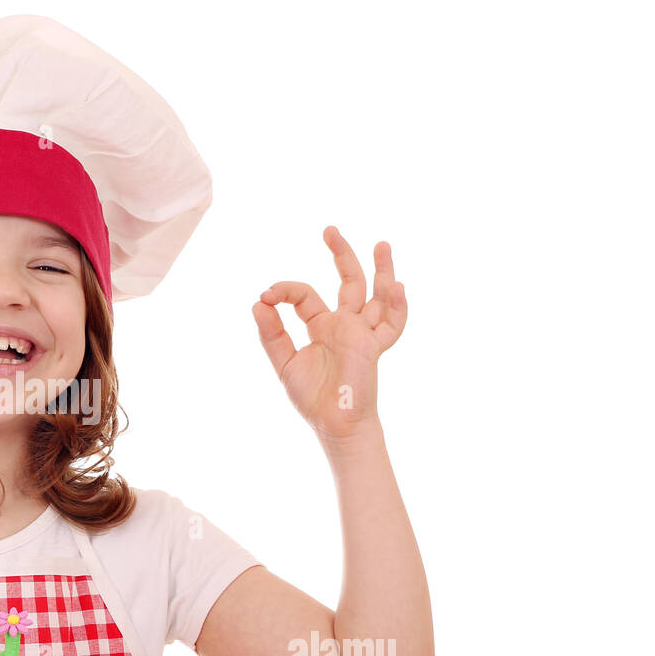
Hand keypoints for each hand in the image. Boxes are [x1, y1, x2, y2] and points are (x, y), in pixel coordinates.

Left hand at [252, 226, 406, 443]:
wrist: (333, 425)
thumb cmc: (312, 398)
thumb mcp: (284, 363)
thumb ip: (272, 334)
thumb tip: (257, 303)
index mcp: (322, 326)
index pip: (305, 295)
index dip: (285, 290)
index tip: (266, 295)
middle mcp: (345, 325)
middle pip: (349, 282)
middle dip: (342, 255)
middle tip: (329, 230)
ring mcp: (362, 334)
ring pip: (377, 296)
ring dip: (382, 270)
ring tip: (382, 244)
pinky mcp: (373, 348)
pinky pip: (391, 326)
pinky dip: (396, 306)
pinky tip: (397, 287)